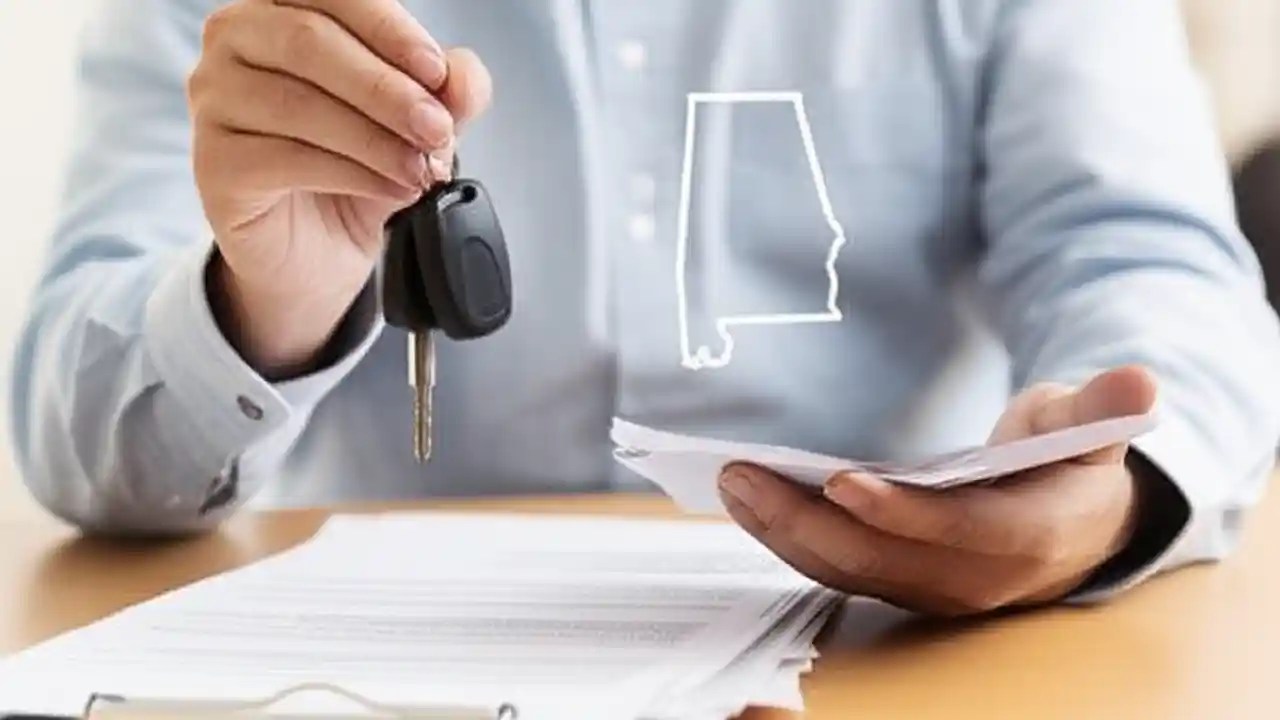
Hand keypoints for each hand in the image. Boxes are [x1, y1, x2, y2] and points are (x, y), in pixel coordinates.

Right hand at [189, 0, 492, 376]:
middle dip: (387, 89)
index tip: (436, 71)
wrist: (317, 251)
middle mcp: (236, 41)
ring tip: (421, 169)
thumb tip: (461, 75)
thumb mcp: (415, 123)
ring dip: (375, 139)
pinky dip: (353, 173)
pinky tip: (390, 189)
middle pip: (309, 42)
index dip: (387, 28)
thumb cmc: (355, 168)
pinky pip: (286, 158)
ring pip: (299, 103)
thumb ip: (447, 90)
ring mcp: (215, 100)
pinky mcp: (214, 164)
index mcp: (282, 9)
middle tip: (436, 130)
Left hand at [718, 366, 1157, 615]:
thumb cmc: (1071, 463)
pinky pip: (839, 569)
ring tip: (732, 482)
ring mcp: (931, 588)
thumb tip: (1140, 385)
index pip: (956, 532)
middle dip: (805, 522)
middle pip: (880, 562)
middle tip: (741, 474)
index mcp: (1027, 537)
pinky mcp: (900, 582)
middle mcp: (972, 579)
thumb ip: (1101, 408)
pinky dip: (791, 539)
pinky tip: (750, 502)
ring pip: (848, 571)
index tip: (840, 481)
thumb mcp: (1089, 426)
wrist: (1073, 527)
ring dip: (783, 531)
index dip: (900, 513)